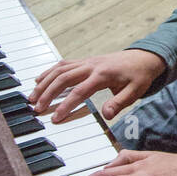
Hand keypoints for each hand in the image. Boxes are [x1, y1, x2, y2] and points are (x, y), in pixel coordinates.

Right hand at [29, 48, 165, 121]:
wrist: (144, 58)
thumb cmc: (139, 76)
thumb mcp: (135, 91)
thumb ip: (119, 103)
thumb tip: (106, 115)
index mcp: (103, 75)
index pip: (79, 91)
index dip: (66, 105)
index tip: (55, 118)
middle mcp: (91, 66)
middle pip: (63, 78)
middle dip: (48, 94)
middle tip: (36, 109)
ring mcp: (86, 62)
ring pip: (59, 70)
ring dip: (44, 83)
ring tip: (32, 97)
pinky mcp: (84, 61)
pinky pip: (63, 64)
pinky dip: (49, 72)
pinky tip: (39, 81)